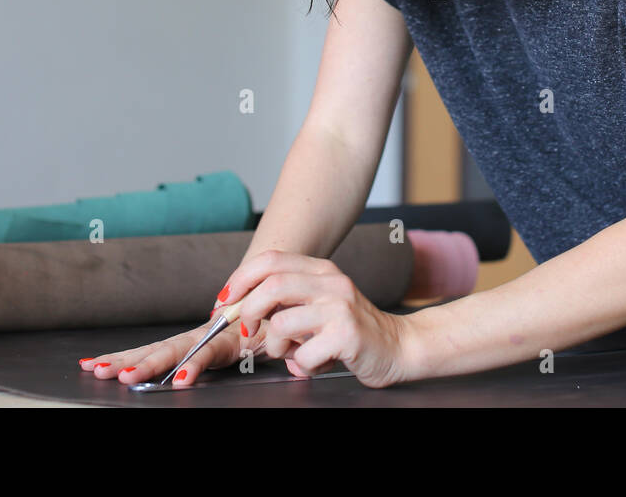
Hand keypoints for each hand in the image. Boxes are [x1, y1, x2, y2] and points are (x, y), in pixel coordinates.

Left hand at [78, 318, 245, 386]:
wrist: (270, 314)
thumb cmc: (243, 334)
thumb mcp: (211, 351)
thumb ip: (193, 359)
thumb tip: (172, 373)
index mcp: (181, 343)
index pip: (144, 351)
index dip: (118, 357)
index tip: (88, 363)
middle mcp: (189, 339)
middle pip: (152, 351)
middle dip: (123, 361)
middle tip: (98, 371)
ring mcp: (206, 339)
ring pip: (174, 352)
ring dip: (149, 365)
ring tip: (126, 378)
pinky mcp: (227, 343)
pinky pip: (208, 356)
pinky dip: (195, 367)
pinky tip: (182, 381)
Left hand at [221, 249, 416, 388]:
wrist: (400, 347)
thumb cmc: (350, 329)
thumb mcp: (320, 303)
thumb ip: (287, 300)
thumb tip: (238, 305)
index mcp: (321, 269)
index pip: (270, 259)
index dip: (240, 279)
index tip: (226, 302)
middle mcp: (332, 282)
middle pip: (271, 286)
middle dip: (248, 312)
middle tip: (248, 332)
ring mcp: (340, 308)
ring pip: (281, 323)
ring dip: (274, 346)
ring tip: (289, 353)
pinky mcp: (347, 336)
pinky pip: (303, 354)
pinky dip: (300, 366)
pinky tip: (314, 364)